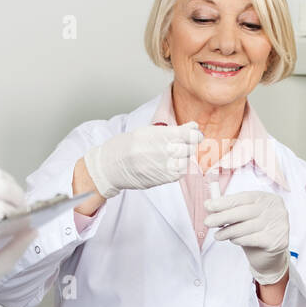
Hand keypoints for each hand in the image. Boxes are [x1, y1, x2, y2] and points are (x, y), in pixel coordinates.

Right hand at [82, 122, 203, 198]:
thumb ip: (171, 131)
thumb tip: (194, 127)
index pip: (187, 134)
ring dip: (184, 158)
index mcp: (155, 135)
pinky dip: (179, 168)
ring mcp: (160, 166)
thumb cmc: (127, 146)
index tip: (195, 134)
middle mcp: (159, 151)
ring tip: (174, 155)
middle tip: (183, 145)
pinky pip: (179, 174)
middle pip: (188, 148)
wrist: (110, 166)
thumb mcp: (147, 132)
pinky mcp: (160, 179)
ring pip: (186, 162)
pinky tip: (171, 164)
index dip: (195, 134)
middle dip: (189, 146)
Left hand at [203, 190, 289, 284]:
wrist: (268, 256)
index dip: (225, 201)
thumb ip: (228, 209)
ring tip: (217, 236)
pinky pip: (252, 239)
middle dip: (223, 217)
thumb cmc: (253, 232)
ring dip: (228, 231)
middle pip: (245, 211)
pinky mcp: (278, 240)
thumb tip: (208, 203)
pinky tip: (232, 240)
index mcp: (268, 198)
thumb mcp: (241, 218)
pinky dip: (239, 239)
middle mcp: (277, 209)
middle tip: (207, 222)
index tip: (208, 206)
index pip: (244, 197)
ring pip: (247, 226)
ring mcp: (279, 224)